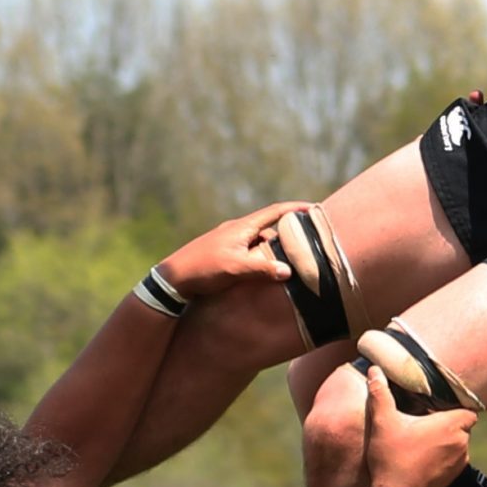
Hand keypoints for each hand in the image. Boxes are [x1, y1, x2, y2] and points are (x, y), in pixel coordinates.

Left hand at [158, 207, 300, 299]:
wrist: (172, 279)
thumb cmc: (204, 269)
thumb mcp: (236, 269)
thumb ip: (263, 269)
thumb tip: (289, 270)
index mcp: (242, 227)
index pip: (274, 211)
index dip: (295, 208)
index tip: (313, 208)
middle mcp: (236, 230)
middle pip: (269, 228)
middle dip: (287, 235)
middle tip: (304, 245)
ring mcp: (228, 241)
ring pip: (258, 241)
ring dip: (272, 250)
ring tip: (285, 264)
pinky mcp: (222, 253)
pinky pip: (248, 251)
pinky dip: (260, 257)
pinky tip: (262, 272)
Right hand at [362, 373, 476, 486]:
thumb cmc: (392, 458)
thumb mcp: (383, 423)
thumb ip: (381, 394)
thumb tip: (374, 370)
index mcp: (451, 425)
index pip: (468, 408)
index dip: (455, 405)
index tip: (437, 405)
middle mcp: (462, 442)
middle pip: (462, 424)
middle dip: (447, 421)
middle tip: (425, 420)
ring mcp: (461, 461)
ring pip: (459, 441)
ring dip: (446, 438)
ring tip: (423, 438)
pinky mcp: (455, 476)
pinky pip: (455, 457)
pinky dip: (444, 454)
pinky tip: (424, 455)